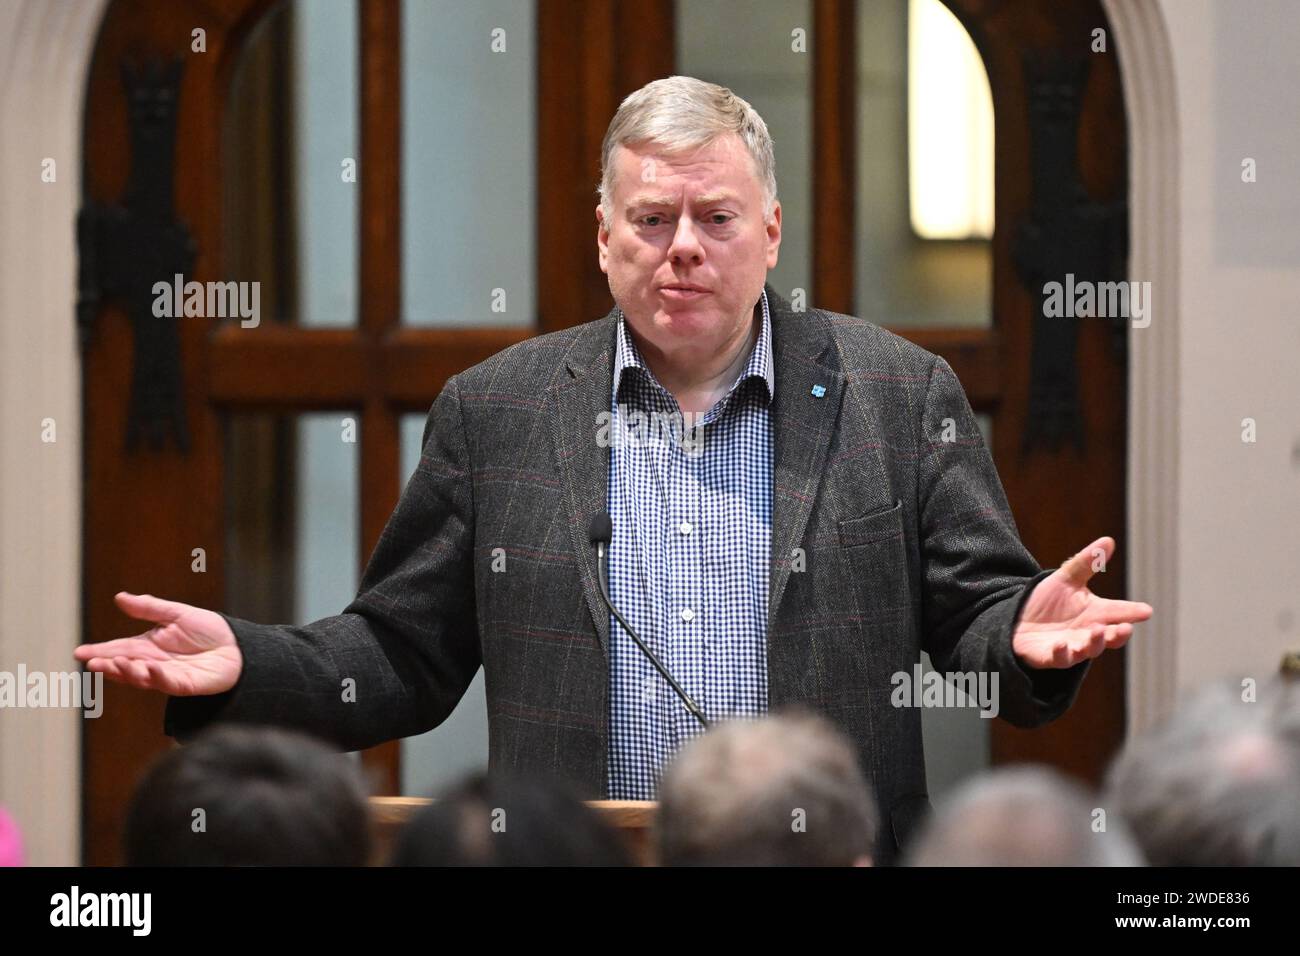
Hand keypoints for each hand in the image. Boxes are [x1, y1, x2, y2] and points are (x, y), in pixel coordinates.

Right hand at [74, 592, 242, 695]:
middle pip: (125, 666)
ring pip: (141, 677)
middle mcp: (154, 663)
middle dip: (107, 665)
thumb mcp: (177, 613)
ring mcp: (168, 676)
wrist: (239, 646)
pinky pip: (167, 682)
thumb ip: (149, 608)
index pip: (119, 649)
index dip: (100, 651)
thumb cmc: (210, 631)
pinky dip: (155, 677)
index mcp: (149, 646)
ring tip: (113, 664)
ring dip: (126, 672)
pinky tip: (146, 669)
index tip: (79, 653)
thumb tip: (120, 597)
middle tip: (91, 662)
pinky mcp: (185, 685)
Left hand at [1012, 537, 1151, 668]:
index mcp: (1095, 613)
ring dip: (1095, 643)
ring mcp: (1071, 647)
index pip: (1118, 612)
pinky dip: (1063, 653)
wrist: (1016, 619)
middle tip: (1125, 628)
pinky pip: (1059, 659)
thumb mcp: (1066, 579)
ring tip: (1098, 632)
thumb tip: (1108, 541)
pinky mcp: (1050, 656)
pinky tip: (1062, 645)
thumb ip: (1086, 562)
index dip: (1132, 612)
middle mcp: (1087, 632)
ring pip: (1088, 650)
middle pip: (1109, 637)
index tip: (1146, 610)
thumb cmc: (1046, 602)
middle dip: (1119, 634)